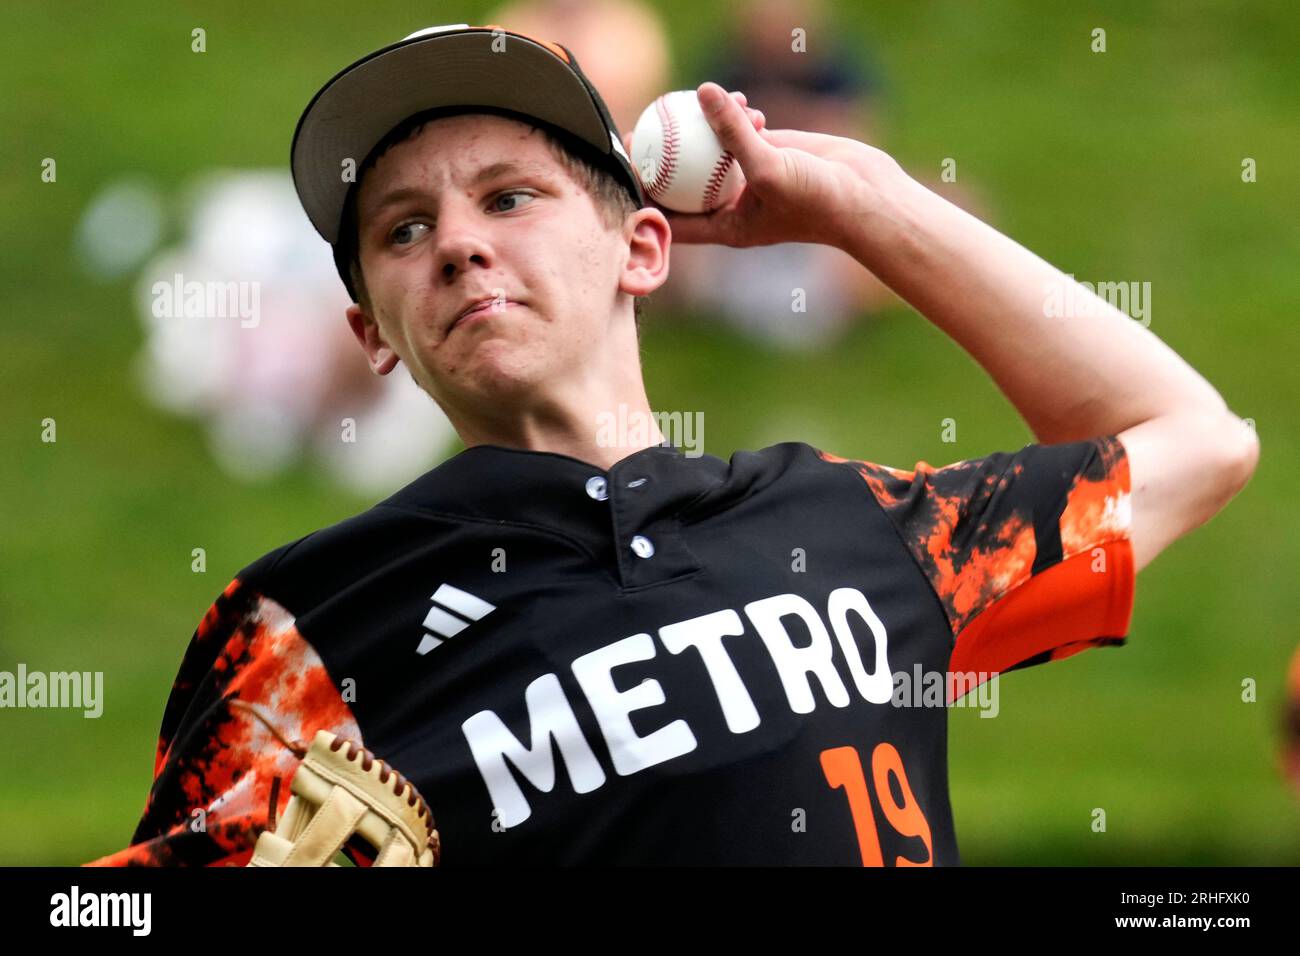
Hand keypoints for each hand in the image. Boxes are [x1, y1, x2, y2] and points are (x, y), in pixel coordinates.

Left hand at [625, 82, 906, 249]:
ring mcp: (750, 177)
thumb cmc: (815, 199)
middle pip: (684, 182)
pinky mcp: (770, 152)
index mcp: (724, 225)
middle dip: (660, 158)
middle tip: (640, 127)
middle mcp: (732, 203)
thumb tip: (702, 92)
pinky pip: (741, 131)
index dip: (645, 196)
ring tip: (684, 103)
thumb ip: (733, 132)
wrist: (864, 196)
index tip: (626, 168)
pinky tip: (735, 97)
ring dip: (700, 130)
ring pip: (711, 151)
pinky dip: (736, 115)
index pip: (672, 215)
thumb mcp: (768, 166)